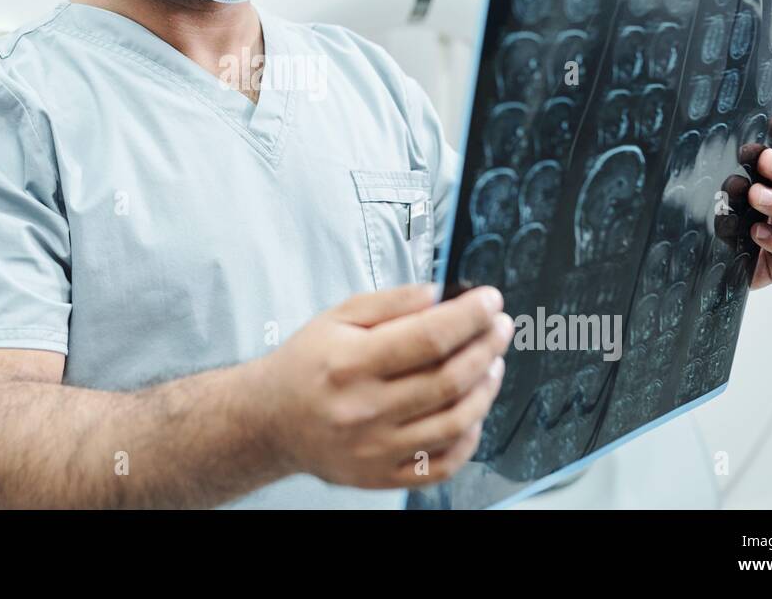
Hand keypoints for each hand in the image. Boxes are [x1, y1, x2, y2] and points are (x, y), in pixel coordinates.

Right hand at [260, 283, 513, 488]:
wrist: (271, 420)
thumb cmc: (307, 364)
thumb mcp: (338, 317)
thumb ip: (391, 303)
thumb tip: (441, 295)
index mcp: (351, 363)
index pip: (429, 338)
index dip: (469, 317)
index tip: (490, 301)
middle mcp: (364, 409)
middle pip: (448, 379)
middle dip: (486, 348)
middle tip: (500, 328)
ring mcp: (375, 449)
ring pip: (454, 422)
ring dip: (485, 389)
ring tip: (492, 364)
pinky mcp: (381, 476)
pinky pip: (443, 464)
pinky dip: (469, 436)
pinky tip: (473, 409)